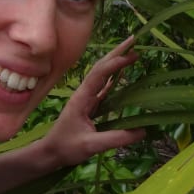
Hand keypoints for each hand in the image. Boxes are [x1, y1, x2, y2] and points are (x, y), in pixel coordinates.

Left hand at [40, 36, 145, 168]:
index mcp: (82, 98)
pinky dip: (114, 78)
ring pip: (103, 75)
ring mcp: (86, 98)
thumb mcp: (92, 145)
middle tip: (135, 40)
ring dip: (116, 62)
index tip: (133, 55)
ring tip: (132, 51)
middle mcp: (84, 93)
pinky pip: (104, 88)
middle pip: (101, 67)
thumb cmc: (66, 148)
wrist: (50, 153)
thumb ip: (116, 138)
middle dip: (117, 53)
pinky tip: (123, 74)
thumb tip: (142, 131)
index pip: (99, 75)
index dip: (116, 63)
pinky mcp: (89, 106)